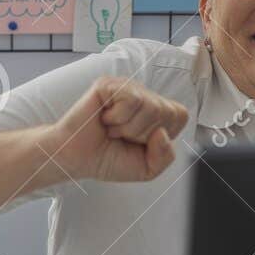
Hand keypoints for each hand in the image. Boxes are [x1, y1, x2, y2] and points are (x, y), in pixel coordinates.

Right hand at [45, 75, 189, 182]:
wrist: (74, 159)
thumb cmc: (105, 159)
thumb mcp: (146, 169)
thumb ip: (165, 157)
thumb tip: (162, 133)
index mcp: (154, 112)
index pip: (180, 115)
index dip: (162, 134)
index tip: (138, 142)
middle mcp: (142, 95)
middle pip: (167, 112)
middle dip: (143, 134)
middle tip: (122, 136)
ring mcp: (126, 87)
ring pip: (151, 106)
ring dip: (128, 127)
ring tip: (112, 129)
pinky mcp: (109, 85)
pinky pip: (131, 100)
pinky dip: (117, 118)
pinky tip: (105, 119)